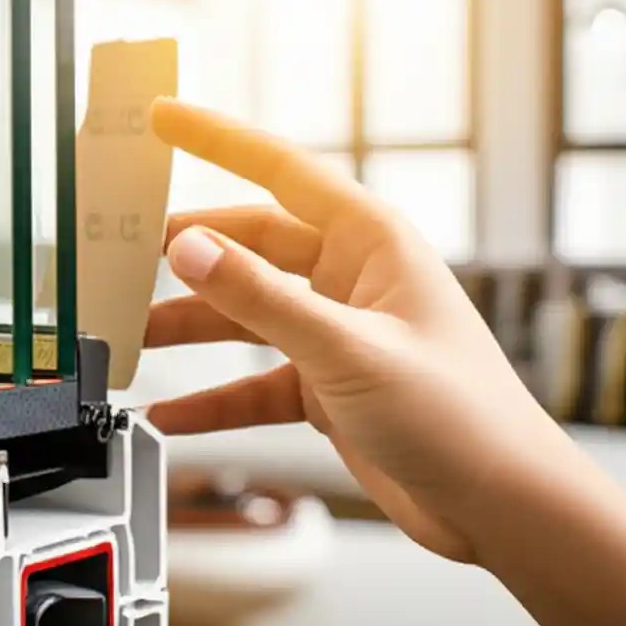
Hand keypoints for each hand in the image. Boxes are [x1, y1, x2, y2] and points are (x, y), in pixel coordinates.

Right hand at [143, 98, 566, 562]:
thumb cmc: (458, 416)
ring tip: (133, 341)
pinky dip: (213, 398)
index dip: (217, 138)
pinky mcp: (328, 388)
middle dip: (189, 255)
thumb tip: (187, 248)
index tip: (161, 119)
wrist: (501, 507)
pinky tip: (172, 413)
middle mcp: (351, 280)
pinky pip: (254, 382)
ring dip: (191, 328)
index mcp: (371, 242)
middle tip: (125, 258)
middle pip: (249, 247)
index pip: (280, 170)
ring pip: (246, 316)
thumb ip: (261, 298)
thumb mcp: (347, 349)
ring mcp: (337, 334)